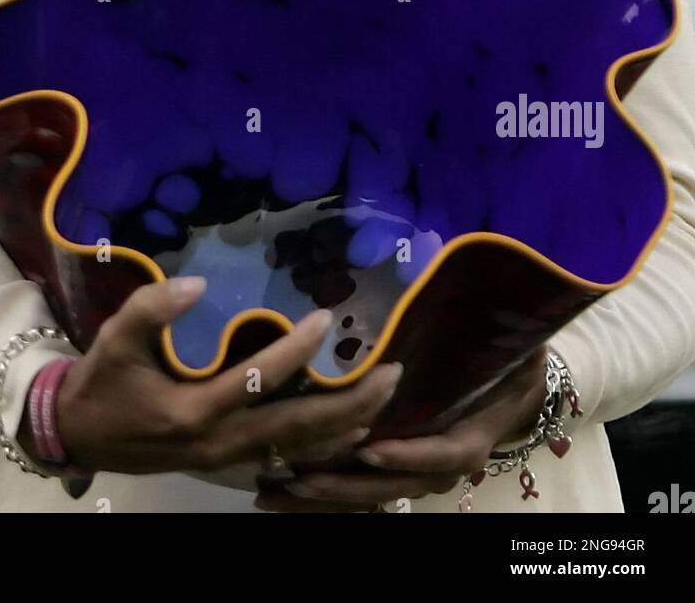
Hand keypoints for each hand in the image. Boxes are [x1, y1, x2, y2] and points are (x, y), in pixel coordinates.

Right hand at [53, 277, 403, 475]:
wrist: (82, 435)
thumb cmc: (103, 381)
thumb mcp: (115, 337)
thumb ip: (153, 308)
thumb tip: (198, 283)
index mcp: (193, 411)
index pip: (258, 379)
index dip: (295, 350)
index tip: (325, 320)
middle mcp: (219, 443)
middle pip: (298, 427)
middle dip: (350, 403)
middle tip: (391, 373)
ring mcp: (227, 460)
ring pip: (299, 448)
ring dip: (345, 425)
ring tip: (384, 396)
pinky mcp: (229, 465)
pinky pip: (287, 459)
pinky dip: (322, 446)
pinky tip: (350, 429)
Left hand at [256, 346, 548, 511]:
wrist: (512, 391)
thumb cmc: (504, 362)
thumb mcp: (508, 349)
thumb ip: (487, 334)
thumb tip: (479, 298)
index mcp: (471, 437)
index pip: (442, 454)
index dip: (408, 455)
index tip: (369, 449)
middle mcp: (443, 466)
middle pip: (395, 486)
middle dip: (348, 484)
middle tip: (303, 478)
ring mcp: (419, 475)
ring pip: (372, 494)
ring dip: (328, 494)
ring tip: (282, 487)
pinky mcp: (398, 473)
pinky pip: (363, 490)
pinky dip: (327, 494)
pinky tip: (284, 489)